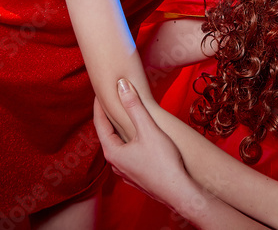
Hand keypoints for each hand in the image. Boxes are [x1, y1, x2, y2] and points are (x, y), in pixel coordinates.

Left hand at [93, 78, 192, 207]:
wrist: (179, 192)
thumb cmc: (164, 162)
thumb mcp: (148, 129)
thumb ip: (134, 106)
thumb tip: (121, 85)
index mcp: (113, 152)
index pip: (99, 124)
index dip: (98, 106)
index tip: (98, 93)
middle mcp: (115, 164)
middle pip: (107, 136)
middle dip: (108, 119)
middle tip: (108, 103)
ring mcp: (126, 173)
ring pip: (118, 148)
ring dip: (119, 132)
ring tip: (123, 120)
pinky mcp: (137, 178)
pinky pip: (128, 156)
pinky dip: (129, 144)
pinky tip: (138, 141)